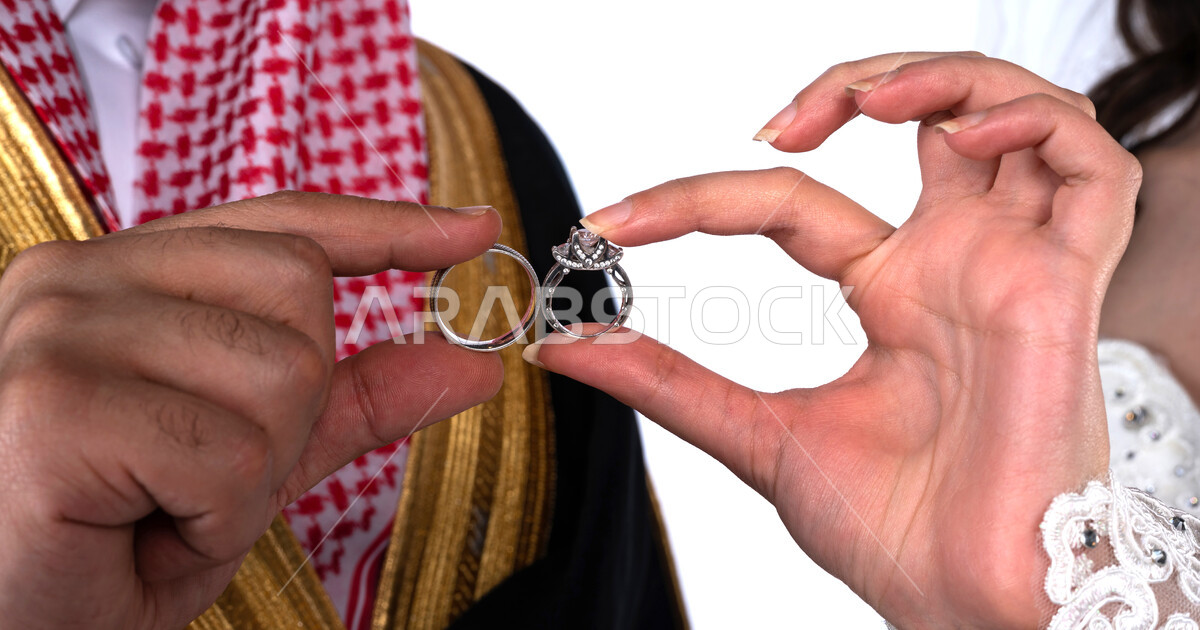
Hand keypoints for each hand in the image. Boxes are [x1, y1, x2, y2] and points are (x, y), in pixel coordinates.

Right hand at [0, 192, 503, 628]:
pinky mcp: (56, 405)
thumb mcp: (251, 462)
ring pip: (281, 376)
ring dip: (250, 478)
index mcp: (122, 275)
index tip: (472, 231)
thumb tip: (468, 362)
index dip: (387, 229)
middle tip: (202, 474)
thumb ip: (352, 400)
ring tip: (164, 507)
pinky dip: (214, 520)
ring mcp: (60, 332)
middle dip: (292, 408)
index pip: (283, 225)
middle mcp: (80, 278)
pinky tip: (140, 530)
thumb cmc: (107, 539)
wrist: (8, 619)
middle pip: (299, 294)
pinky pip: (231, 456)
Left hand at [526, 53, 1140, 626]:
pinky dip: (1030, 124)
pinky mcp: (1068, 285)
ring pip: (1012, 112)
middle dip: (854, 85)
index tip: (610, 226)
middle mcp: (953, 266)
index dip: (703, 198)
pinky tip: (960, 137)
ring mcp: (1012, 266)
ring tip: (867, 104)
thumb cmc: (892, 534)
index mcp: (892, 295)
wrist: (967, 607)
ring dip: (940, 77)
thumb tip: (564, 345)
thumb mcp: (756, 437)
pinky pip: (1089, 164)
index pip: (792, 202)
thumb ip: (666, 382)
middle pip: (926, 117)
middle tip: (772, 124)